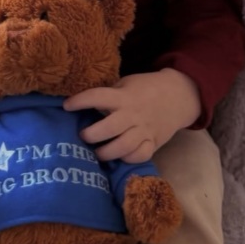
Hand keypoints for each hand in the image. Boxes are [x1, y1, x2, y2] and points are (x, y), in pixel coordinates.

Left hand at [62, 69, 200, 163]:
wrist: (178, 95)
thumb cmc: (145, 88)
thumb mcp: (126, 84)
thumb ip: (110, 95)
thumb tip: (84, 105)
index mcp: (123, 97)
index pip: (98, 97)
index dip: (80, 101)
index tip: (66, 106)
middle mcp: (133, 114)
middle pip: (109, 128)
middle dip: (92, 135)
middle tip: (83, 136)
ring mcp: (144, 130)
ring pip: (124, 146)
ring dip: (106, 152)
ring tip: (97, 152)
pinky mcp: (154, 142)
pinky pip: (140, 155)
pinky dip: (128, 158)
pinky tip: (120, 156)